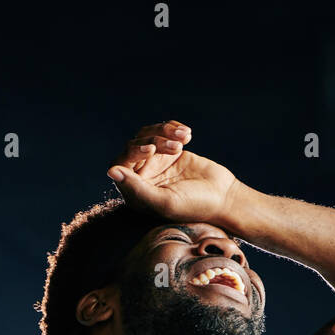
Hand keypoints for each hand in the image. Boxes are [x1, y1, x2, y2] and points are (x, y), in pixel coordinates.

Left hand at [107, 119, 240, 227]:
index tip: (152, 149)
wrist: (222, 197)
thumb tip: (111, 171)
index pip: (120, 165)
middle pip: (135, 145)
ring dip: (166, 132)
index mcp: (135, 193)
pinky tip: (188, 136)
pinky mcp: (170, 151)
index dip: (133, 152)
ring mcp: (156, 163)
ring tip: (184, 139)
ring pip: (148, 135)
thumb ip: (137, 189)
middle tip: (176, 147)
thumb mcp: (164, 201)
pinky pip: (164, 131)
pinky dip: (174, 129)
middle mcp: (142, 177)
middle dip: (155, 141)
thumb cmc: (193, 206)